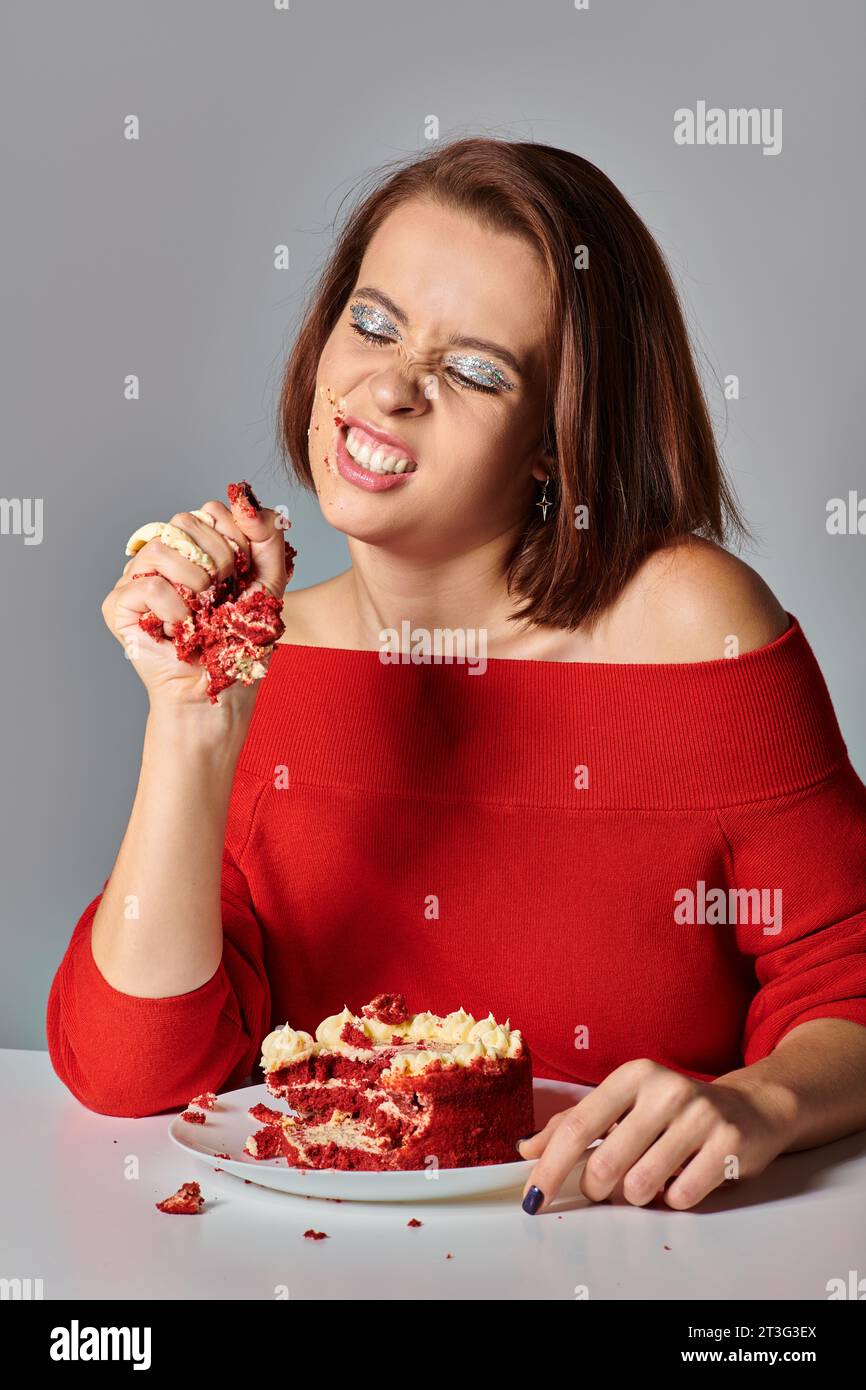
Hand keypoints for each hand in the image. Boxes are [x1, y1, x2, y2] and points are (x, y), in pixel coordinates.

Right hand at [102, 494, 287, 709]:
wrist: (219, 694)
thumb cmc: (239, 645)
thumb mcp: (268, 586)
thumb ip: (267, 539)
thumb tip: (247, 500)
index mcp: (195, 548)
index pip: (210, 510)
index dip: (234, 536)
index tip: (242, 572)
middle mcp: (163, 558)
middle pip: (183, 520)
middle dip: (218, 559)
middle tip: (223, 595)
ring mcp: (137, 578)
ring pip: (161, 547)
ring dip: (195, 583)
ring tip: (202, 611)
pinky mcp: (119, 606)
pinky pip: (147, 585)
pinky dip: (174, 609)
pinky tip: (181, 629)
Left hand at [516, 1058, 796, 1213]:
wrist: (749, 1107)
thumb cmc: (674, 1111)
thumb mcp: (624, 1105)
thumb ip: (575, 1124)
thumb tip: (527, 1148)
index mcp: (632, 1076)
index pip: (577, 1126)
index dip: (550, 1166)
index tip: (534, 1196)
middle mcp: (665, 1089)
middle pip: (605, 1164)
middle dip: (599, 1189)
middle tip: (608, 1186)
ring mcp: (699, 1115)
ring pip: (641, 1186)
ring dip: (639, 1194)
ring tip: (654, 1174)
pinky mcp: (728, 1144)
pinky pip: (680, 1197)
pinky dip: (674, 1198)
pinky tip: (685, 1176)